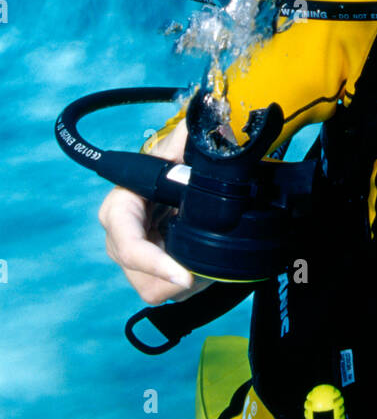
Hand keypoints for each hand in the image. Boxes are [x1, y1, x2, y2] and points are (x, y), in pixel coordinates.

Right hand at [98, 117, 211, 304]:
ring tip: (210, 255)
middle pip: (144, 279)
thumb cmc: (176, 158)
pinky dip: (190, 283)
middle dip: (179, 276)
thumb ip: (195, 135)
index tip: (187, 276)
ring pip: (157, 291)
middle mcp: (118, 238)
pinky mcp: (148, 272)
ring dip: (187, 281)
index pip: (129, 245)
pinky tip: (204, 260)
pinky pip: (168, 292)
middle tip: (212, 261)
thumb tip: (216, 127)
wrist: (176, 174)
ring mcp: (132, 259)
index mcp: (120, 208)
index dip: (156, 264)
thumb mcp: (184, 144)